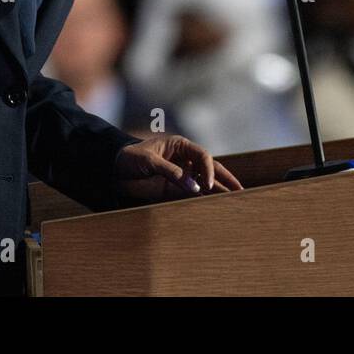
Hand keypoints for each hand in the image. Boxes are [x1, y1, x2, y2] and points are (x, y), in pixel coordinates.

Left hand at [113, 134, 242, 201]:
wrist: (113, 171)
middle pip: (210, 168)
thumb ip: (171, 172)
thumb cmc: (130, 158)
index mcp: (180, 146)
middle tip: (240, 191)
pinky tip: (214, 207)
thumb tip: (193, 186)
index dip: (207, 169)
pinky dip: (203, 200)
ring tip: (233, 202)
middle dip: (225, 179)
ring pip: (204, 183)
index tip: (206, 184)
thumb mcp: (149, 161)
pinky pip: (193, 194)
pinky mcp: (175, 190)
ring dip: (217, 191)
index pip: (202, 156)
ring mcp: (182, 175)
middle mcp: (185, 160)